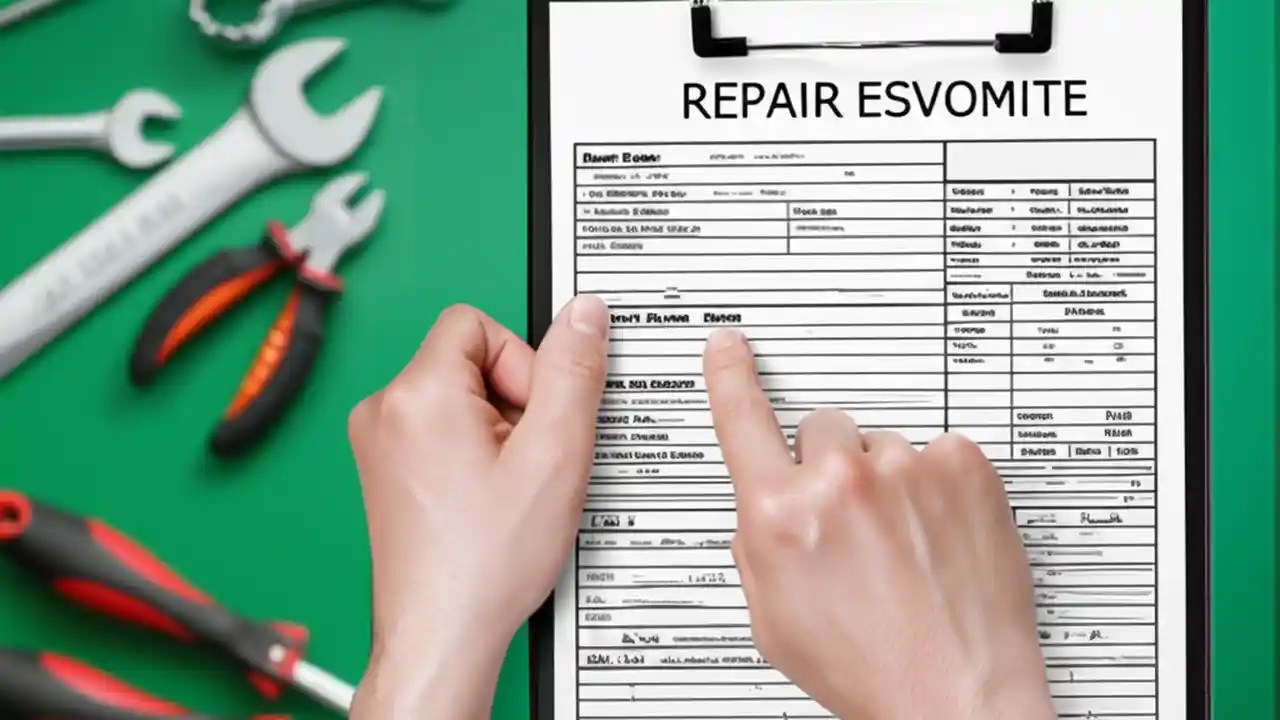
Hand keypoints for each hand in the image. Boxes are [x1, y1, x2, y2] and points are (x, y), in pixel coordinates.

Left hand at [348, 298, 608, 718]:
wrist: (441, 633)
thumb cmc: (485, 561)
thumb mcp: (554, 455)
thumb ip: (573, 372)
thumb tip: (583, 315)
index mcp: (418, 394)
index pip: (478, 322)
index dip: (522, 363)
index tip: (535, 418)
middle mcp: (384, 410)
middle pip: (468, 360)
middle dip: (512, 400)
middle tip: (527, 460)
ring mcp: (378, 442)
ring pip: (458, 398)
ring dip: (495, 430)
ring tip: (508, 486)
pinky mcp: (384, 469)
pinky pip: (439, 430)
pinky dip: (471, 453)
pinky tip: (488, 499)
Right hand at [702, 329, 1055, 719]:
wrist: (956, 693)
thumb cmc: (870, 667)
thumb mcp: (772, 619)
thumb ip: (757, 545)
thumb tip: (764, 509)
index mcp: (780, 514)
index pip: (739, 417)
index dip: (728, 375)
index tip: (728, 348)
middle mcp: (840, 481)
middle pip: (820, 428)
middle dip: (827, 464)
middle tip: (852, 520)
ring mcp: (906, 469)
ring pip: (881, 444)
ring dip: (886, 480)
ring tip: (903, 541)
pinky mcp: (963, 467)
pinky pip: (939, 450)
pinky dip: (938, 484)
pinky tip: (937, 532)